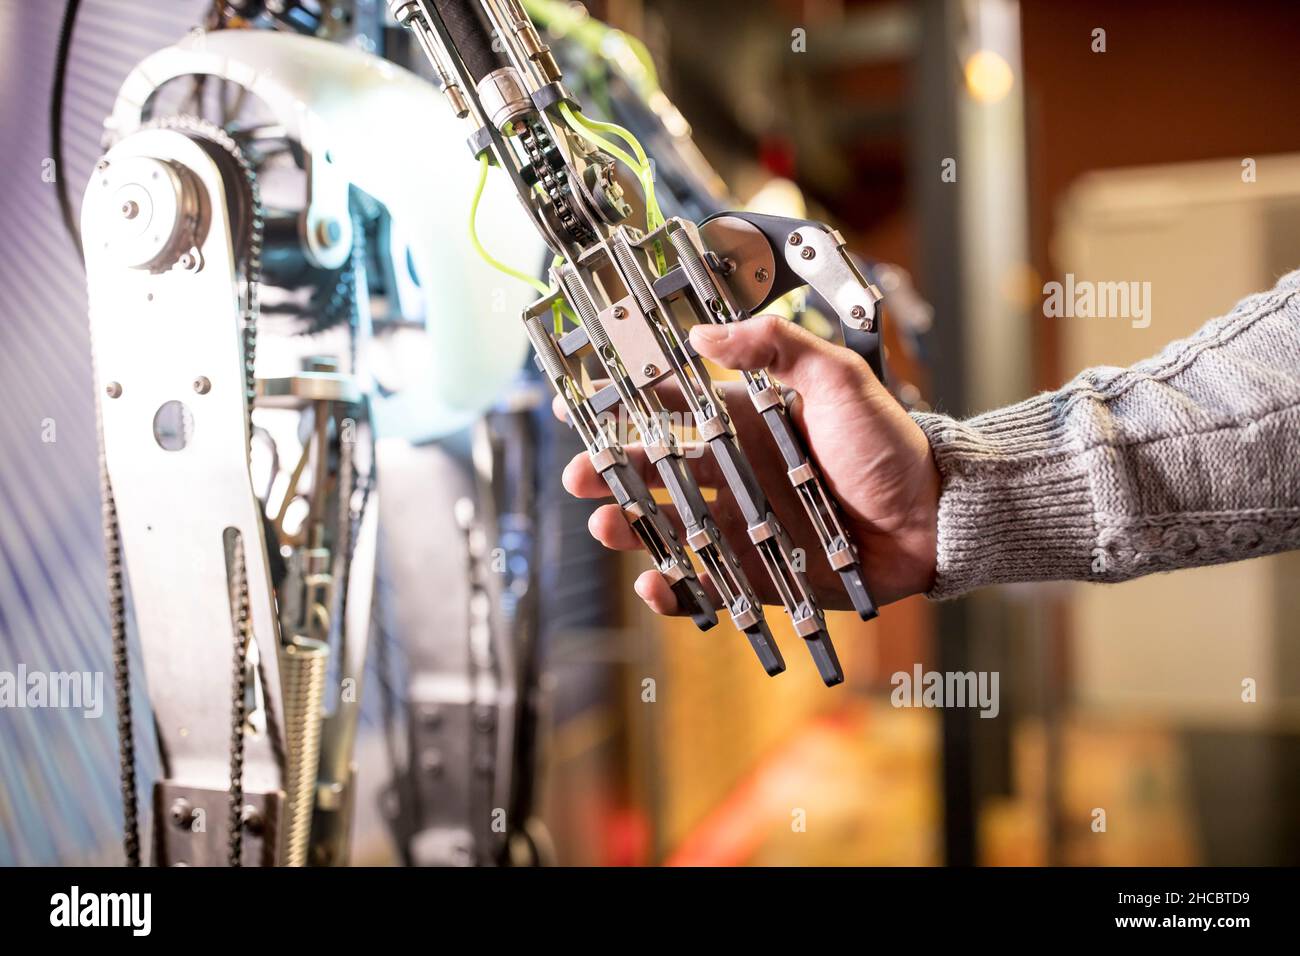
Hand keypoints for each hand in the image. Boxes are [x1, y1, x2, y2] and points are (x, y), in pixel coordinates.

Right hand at [556, 315, 940, 616]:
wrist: (933, 518)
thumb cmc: (889, 444)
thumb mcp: (838, 378)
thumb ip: (778, 346)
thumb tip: (706, 333)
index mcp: (747, 422)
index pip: (671, 408)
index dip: (623, 403)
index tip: (580, 401)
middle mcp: (736, 473)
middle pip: (656, 471)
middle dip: (610, 472)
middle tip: (577, 475)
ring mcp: (743, 524)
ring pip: (669, 526)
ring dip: (630, 527)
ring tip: (603, 525)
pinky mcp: (759, 573)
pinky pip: (706, 582)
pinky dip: (675, 588)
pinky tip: (652, 582)